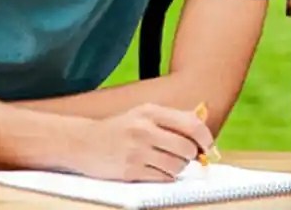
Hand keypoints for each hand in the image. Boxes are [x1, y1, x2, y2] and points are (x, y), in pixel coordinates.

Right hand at [66, 103, 214, 181]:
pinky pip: (162, 178)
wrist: (82, 142)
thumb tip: (204, 121)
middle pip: (187, 148)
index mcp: (151, 112)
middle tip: (186, 156)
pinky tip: (157, 170)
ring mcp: (136, 151)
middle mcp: (144, 130)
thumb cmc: (120, 128)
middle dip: (191, 155)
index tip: (209, 146)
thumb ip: (174, 118)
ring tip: (169, 162)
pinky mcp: (129, 171)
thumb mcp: (145, 114)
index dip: (206, 138)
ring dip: (178, 167)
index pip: (192, 125)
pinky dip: (166, 176)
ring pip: (177, 166)